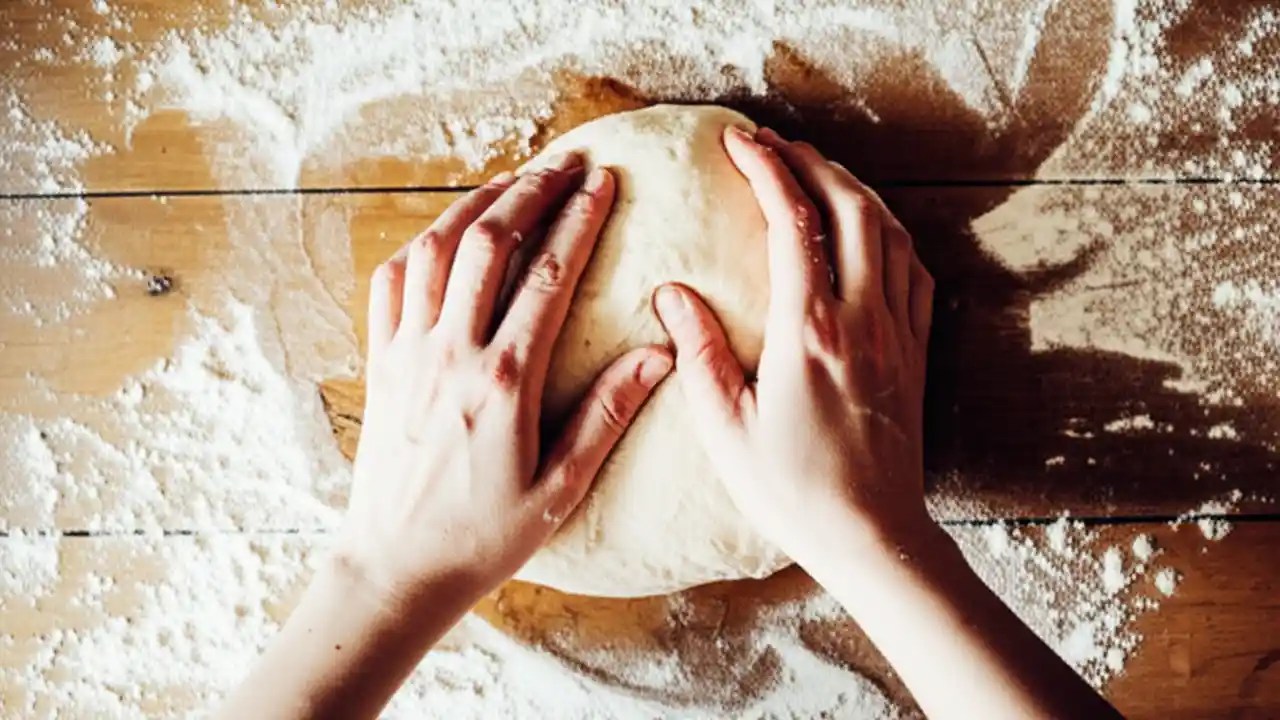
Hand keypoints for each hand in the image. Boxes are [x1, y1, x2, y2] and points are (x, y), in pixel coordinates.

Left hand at [340, 155, 671, 608]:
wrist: (396, 567)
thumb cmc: (483, 537)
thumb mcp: (561, 487)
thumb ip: (608, 415)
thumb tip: (659, 354)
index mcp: (505, 381)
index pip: (547, 274)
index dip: (579, 219)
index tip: (603, 182)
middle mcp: (451, 353)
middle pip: (489, 241)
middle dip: (531, 189)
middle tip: (566, 162)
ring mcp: (407, 353)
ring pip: (435, 249)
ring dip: (475, 203)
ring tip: (512, 179)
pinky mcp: (380, 364)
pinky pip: (391, 283)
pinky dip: (419, 245)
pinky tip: (443, 234)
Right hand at [653, 127, 933, 570]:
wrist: (870, 535)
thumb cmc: (792, 491)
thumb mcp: (725, 428)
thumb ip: (698, 353)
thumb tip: (672, 294)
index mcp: (808, 332)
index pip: (792, 222)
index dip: (766, 169)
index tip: (739, 142)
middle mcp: (861, 320)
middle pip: (849, 207)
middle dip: (811, 161)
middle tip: (773, 144)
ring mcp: (897, 333)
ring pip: (888, 231)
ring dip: (852, 189)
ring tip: (815, 172)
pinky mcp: (916, 353)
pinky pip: (914, 272)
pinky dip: (890, 234)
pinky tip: (868, 232)